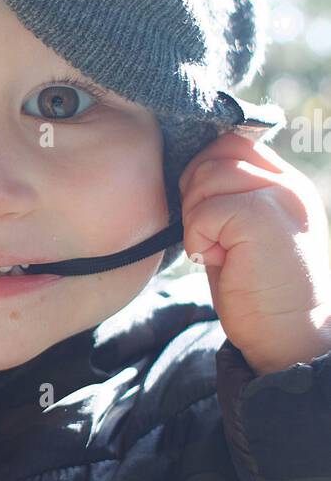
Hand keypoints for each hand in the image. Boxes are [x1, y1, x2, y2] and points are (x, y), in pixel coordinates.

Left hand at [178, 131, 330, 375]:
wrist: (290, 337)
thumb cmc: (260, 293)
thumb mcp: (246, 236)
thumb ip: (230, 199)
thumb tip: (190, 176)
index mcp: (285, 183)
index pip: (232, 144)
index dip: (204, 172)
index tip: (205, 214)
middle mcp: (287, 183)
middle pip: (214, 156)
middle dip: (195, 195)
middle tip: (210, 238)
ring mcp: (278, 196)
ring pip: (205, 179)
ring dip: (196, 219)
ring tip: (218, 251)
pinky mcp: (260, 216)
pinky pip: (203, 212)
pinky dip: (197, 240)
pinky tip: (218, 262)